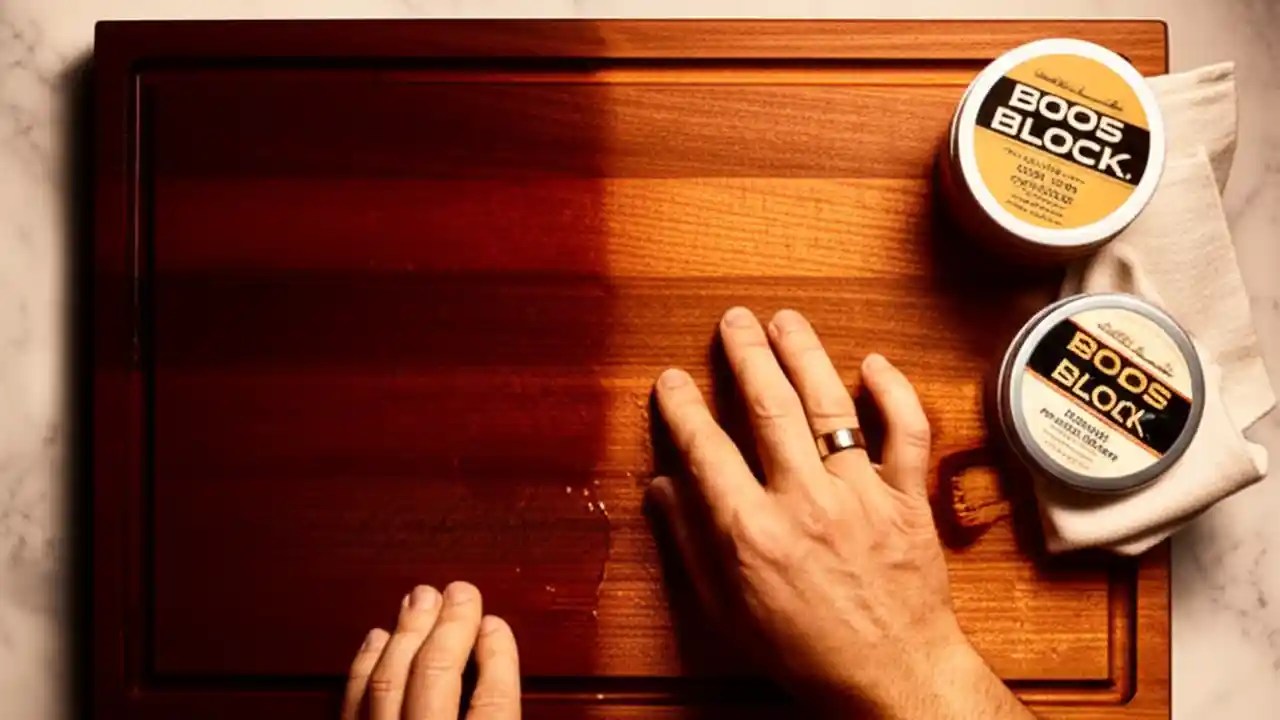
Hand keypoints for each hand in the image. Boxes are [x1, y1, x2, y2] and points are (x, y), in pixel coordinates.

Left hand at [342, 582, 519, 719]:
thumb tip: (501, 668)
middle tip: (460, 593)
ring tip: (420, 599)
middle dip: (449, 627)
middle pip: (434, 676)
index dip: (498, 657)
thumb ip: (500, 714)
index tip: (495, 626)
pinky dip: (364, 665)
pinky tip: (378, 639)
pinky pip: (350, 702)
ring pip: (386, 681)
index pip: (493, 702)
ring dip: (406, 633)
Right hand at [648, 308, 1030, 718]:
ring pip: (831, 408)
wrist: (892, 679)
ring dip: (805, 356)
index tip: (671, 382)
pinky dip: (894, 393)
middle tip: (733, 322)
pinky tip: (873, 362)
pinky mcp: (908, 501)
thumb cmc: (806, 652)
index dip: (683, 408)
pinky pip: (907, 434)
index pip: (707, 450)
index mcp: (754, 534)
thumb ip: (692, 545)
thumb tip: (664, 489)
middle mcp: (806, 504)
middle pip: (770, 408)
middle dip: (746, 356)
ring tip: (785, 321)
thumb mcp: (727, 613)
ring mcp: (862, 498)